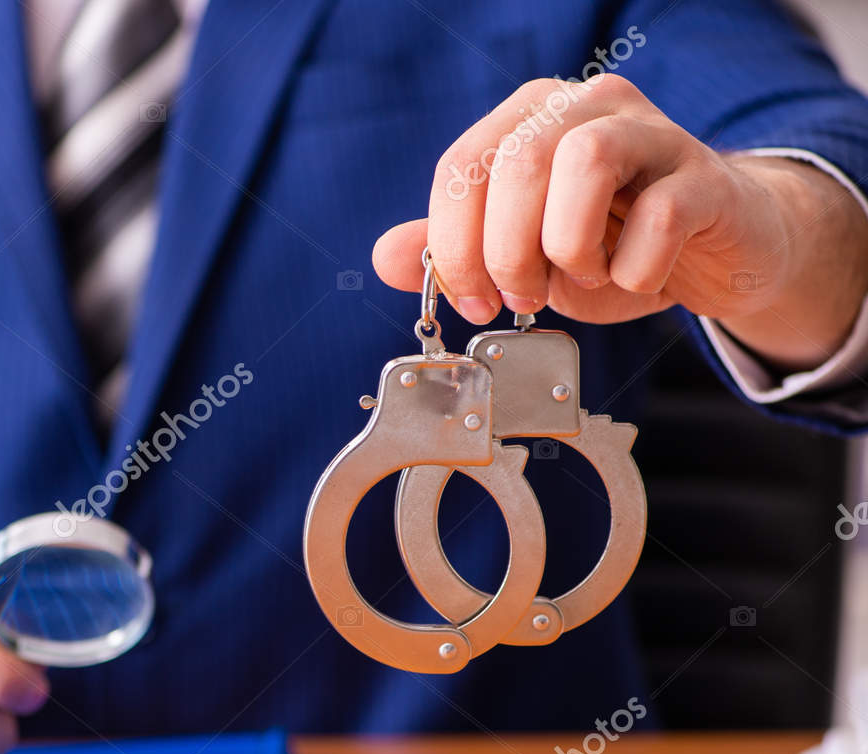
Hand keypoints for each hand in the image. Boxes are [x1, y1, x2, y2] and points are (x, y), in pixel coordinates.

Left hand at [373, 73, 867, 369]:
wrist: (713, 254)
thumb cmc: (609, 248)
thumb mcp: (519, 254)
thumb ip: (453, 251)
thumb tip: (384, 257)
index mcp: (528, 120)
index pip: (462, 167)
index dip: (453, 245)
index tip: (472, 301)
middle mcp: (587, 107)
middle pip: (516, 163)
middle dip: (505, 251)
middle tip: (522, 298)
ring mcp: (653, 133)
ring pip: (583, 161)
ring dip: (566, 245)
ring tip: (579, 280)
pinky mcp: (705, 175)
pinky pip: (661, 214)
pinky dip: (633, 268)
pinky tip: (633, 279)